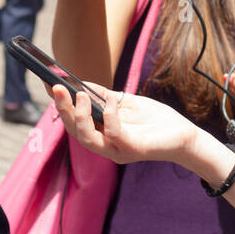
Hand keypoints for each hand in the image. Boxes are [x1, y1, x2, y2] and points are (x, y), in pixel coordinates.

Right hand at [48, 79, 198, 166]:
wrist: (183, 136)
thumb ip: (103, 96)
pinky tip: (111, 98)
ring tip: (80, 94)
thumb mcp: (124, 103)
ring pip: (86, 138)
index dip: (60, 105)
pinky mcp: (132, 149)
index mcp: (101, 135)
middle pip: (74, 131)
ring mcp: (117, 150)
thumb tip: (81, 83)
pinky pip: (113, 133)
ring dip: (80, 115)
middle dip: (63, 109)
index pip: (73, 123)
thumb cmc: (155, 120)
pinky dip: (109, 114)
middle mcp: (105, 146)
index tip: (51, 85)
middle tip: (57, 87)